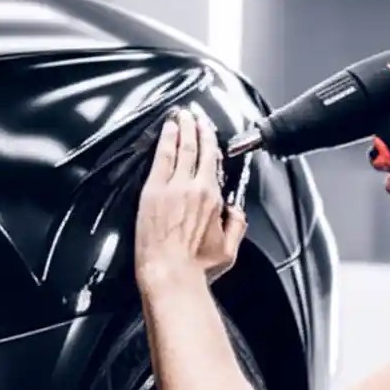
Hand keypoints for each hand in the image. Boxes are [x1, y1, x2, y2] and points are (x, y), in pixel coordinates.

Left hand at [135, 108, 246, 291]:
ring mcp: (173, 186)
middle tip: (196, 117)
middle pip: (199, 150)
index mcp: (213, 199)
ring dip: (182, 129)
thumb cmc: (195, 267)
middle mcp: (195, 187)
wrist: (169, 273)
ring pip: (181, 148)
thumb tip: (235, 211)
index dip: (212, 147)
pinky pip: (162, 157)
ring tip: (182, 116)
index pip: (214, 165)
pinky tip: (167, 129)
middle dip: (198, 130)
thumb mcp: (229, 250)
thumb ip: (236, 225)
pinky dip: (166, 140)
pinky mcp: (153, 190)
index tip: (209, 138)